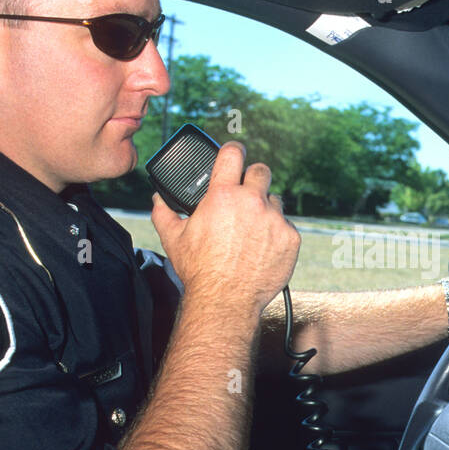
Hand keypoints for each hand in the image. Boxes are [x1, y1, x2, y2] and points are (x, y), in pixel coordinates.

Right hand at [151, 141, 299, 314]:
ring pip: (275, 200)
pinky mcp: (290, 238)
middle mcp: (252, 202)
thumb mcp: (174, 238)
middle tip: (246, 192)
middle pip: (261, 170)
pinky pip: (286, 226)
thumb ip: (163, 212)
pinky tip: (262, 247)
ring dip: (265, 208)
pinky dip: (276, 233)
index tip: (235, 152)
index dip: (234, 149)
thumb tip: (157, 199)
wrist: (226, 300)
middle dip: (253, 178)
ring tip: (252, 228)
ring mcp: (274, 219)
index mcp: (223, 195)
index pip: (233, 153)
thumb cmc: (199, 270)